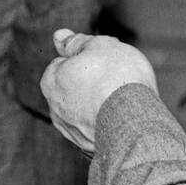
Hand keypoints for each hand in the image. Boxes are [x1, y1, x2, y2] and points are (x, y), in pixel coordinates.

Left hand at [40, 28, 158, 156]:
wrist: (134, 122)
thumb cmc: (116, 78)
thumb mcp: (99, 46)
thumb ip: (78, 42)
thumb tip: (59, 36)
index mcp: (51, 81)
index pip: (64, 62)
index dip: (87, 58)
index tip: (106, 60)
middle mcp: (56, 109)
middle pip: (75, 87)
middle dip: (92, 82)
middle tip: (117, 77)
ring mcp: (72, 132)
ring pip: (87, 109)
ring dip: (101, 104)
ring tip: (124, 99)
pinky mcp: (89, 148)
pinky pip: (98, 128)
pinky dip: (108, 122)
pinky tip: (124, 118)